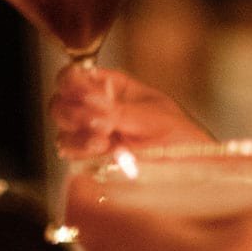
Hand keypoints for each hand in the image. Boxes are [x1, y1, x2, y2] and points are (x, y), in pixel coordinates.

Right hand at [50, 65, 212, 162]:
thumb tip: (89, 102)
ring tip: (103, 138)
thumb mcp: (153, 117)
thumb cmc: (180, 140)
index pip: (76, 76)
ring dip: (77, 133)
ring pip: (62, 130)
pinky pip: (70, 154)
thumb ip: (119, 109)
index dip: (71, 80)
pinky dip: (79, 151)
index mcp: (112, 89)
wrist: (191, 174)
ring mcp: (91, 138)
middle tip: (96, 119)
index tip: (80, 89)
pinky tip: (101, 151)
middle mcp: (96, 112)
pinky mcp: (90, 164)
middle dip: (71, 110)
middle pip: (60, 102)